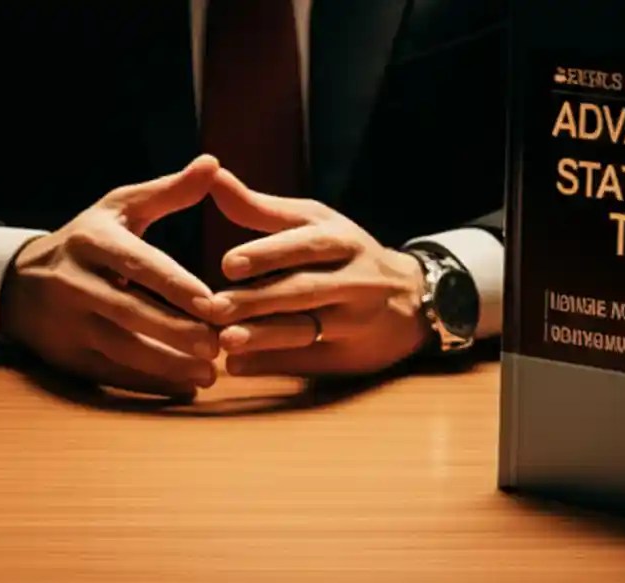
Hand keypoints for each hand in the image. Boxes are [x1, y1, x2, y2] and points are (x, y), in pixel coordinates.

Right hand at [1, 155, 221, 397]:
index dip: (175, 285)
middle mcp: (74, 282)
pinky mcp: (66, 356)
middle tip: (219, 342)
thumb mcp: (119, 209)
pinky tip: (185, 386)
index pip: (138, 264)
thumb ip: (168, 192)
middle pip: (130, 311)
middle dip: (176, 331)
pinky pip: (111, 374)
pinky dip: (149, 383)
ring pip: (121, 348)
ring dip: (167, 364)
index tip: (212, 302)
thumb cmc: (87, 241)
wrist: (18, 281)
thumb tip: (213, 163)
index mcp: (92, 241)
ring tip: (209, 372)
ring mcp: (67, 323)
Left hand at [207, 168, 430, 376]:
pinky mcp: (349, 356)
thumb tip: (213, 174)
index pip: (305, 246)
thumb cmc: (346, 253)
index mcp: (342, 241)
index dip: (267, 255)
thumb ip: (261, 208)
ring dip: (264, 337)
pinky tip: (239, 366)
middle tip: (214, 307)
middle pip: (304, 290)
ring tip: (227, 342)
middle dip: (258, 300)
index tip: (228, 264)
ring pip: (308, 328)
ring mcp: (354, 322)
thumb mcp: (314, 222)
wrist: (412, 299)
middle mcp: (354, 280)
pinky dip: (272, 365)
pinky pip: (309, 362)